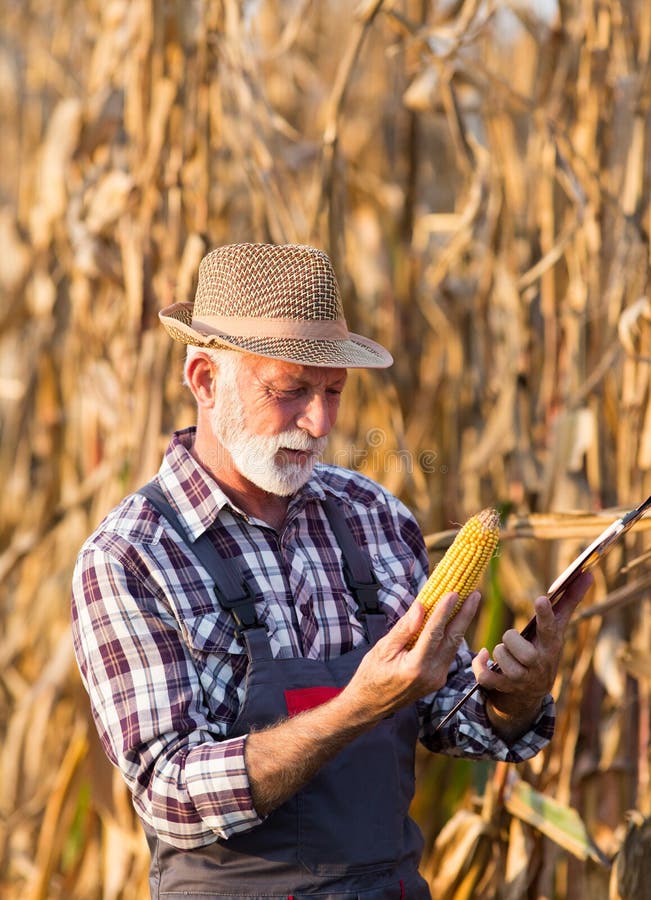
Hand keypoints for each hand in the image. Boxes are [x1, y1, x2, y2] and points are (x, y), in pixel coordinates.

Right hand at [345, 590, 480, 721]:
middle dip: (465, 615)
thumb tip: (421, 607)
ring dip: (461, 623)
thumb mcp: (382, 649)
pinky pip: (448, 654)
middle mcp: (431, 675)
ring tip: (469, 602)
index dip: (444, 611)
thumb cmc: (372, 674)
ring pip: (453, 647)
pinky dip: (452, 635)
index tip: (453, 593)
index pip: (434, 633)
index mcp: (415, 667)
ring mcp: (437, 679)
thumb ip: (404, 628)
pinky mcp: (438, 680)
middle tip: (475, 594)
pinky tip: (455, 621)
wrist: (370, 705)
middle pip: (453, 640)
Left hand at [472, 570, 593, 738]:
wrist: (531, 692)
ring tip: (505, 653)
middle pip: (524, 650)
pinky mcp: (503, 688)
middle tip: (513, 638)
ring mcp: (522, 679)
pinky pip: (487, 677)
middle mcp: (539, 665)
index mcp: (552, 646)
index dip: (545, 615)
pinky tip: (483, 658)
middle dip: (512, 638)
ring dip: (499, 652)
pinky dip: (480, 667)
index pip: (551, 629)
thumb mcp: (556, 629)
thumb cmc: (544, 649)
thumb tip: (587, 573)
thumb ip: (569, 601)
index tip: (540, 599)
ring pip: (504, 660)